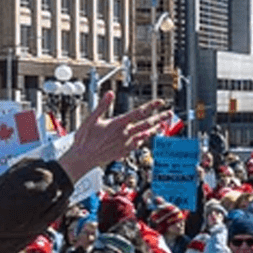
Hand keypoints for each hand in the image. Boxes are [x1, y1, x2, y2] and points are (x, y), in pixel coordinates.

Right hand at [56, 95, 170, 183]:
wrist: (83, 159)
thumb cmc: (84, 140)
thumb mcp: (91, 119)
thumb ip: (102, 105)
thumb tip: (110, 93)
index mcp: (118, 124)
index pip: (138, 113)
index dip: (151, 106)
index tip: (160, 102)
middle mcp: (124, 134)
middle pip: (146, 124)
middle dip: (159, 117)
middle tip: (169, 113)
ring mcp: (125, 144)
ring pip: (144, 135)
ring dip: (154, 129)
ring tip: (162, 125)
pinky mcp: (123, 152)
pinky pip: (138, 144)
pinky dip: (144, 139)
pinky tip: (146, 137)